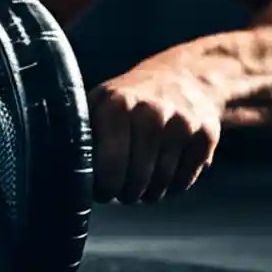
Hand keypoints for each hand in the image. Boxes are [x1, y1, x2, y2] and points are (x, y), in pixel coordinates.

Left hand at [91, 68, 222, 203]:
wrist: (185, 77)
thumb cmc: (130, 100)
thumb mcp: (100, 104)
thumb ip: (82, 134)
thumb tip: (65, 172)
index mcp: (117, 104)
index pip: (110, 165)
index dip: (104, 186)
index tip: (102, 190)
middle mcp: (151, 111)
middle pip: (136, 180)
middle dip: (125, 193)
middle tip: (121, 191)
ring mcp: (182, 123)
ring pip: (160, 184)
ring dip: (148, 193)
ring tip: (141, 184)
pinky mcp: (206, 135)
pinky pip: (183, 182)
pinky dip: (171, 187)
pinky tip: (164, 174)